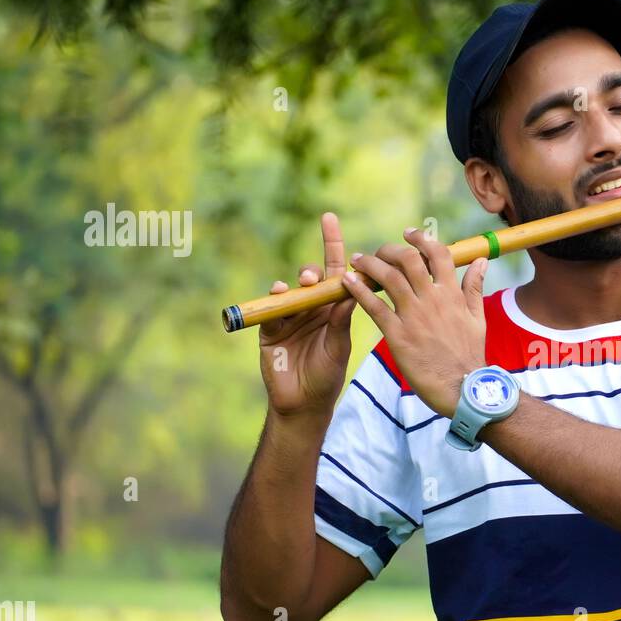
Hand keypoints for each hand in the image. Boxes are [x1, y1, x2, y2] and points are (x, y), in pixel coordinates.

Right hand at [257, 213, 356, 419]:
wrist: (304, 403)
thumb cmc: (327, 374)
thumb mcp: (338, 345)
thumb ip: (340, 319)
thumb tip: (350, 288)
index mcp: (333, 307)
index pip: (336, 271)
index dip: (333, 244)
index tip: (328, 217)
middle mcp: (311, 307)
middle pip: (310, 276)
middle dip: (311, 268)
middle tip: (312, 275)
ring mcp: (290, 316)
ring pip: (290, 289)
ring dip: (295, 283)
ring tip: (301, 283)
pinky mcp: (270, 328)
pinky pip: (271, 309)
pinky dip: (274, 299)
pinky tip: (279, 293)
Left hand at [342, 226, 487, 417]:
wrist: (462, 388)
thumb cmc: (470, 355)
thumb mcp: (478, 318)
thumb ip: (475, 287)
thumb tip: (480, 261)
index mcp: (452, 294)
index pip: (438, 254)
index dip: (422, 239)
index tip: (409, 234)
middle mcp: (433, 300)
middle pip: (408, 260)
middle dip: (390, 250)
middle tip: (379, 252)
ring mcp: (414, 317)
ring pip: (388, 278)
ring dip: (370, 264)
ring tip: (358, 261)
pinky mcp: (398, 336)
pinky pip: (374, 307)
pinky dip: (359, 291)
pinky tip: (348, 282)